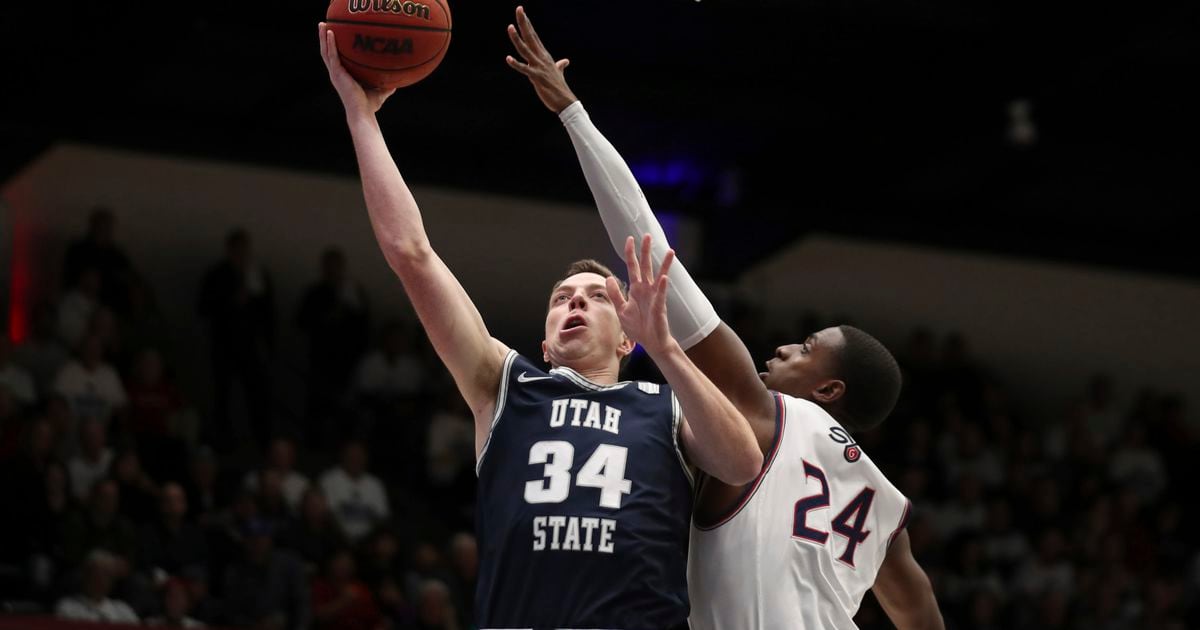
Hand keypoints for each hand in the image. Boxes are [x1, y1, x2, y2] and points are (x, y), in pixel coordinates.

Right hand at [319, 23, 395, 115]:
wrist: (363, 113)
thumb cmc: (369, 105)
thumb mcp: (380, 91)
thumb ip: (386, 85)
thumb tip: (398, 80)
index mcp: (343, 76)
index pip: (336, 59)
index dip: (333, 47)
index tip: (334, 35)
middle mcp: (336, 73)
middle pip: (327, 52)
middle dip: (324, 38)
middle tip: (324, 24)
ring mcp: (335, 73)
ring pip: (325, 51)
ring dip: (323, 37)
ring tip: (322, 23)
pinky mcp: (336, 74)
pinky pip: (332, 55)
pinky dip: (330, 43)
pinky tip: (330, 32)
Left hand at [505, 6, 577, 112]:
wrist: (565, 101)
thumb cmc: (559, 88)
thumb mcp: (559, 73)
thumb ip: (560, 65)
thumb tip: (565, 61)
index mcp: (544, 56)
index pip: (534, 36)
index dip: (527, 24)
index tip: (522, 12)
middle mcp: (541, 58)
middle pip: (530, 37)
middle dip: (524, 23)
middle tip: (519, 9)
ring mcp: (539, 67)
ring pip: (525, 50)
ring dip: (517, 39)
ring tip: (510, 27)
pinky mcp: (536, 78)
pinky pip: (524, 69)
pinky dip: (516, 64)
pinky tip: (507, 58)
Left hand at [608, 234, 676, 355]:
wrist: (650, 342)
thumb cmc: (638, 327)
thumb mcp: (621, 309)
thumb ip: (615, 294)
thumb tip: (609, 278)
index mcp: (636, 289)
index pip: (632, 267)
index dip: (630, 253)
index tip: (629, 239)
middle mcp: (646, 290)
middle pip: (645, 266)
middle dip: (646, 251)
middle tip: (647, 236)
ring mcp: (654, 297)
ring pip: (659, 276)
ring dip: (664, 264)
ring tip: (669, 251)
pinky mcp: (659, 307)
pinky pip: (661, 295)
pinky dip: (662, 286)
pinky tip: (664, 277)